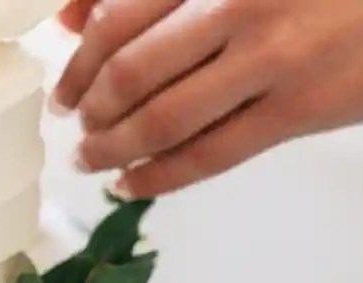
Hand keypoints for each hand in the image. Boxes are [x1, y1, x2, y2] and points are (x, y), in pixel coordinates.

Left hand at [50, 0, 362, 197]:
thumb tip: (75, 15)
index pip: (116, 16)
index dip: (77, 59)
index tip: (63, 84)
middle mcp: (236, 4)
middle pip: (128, 70)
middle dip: (88, 106)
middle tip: (75, 123)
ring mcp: (269, 58)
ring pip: (160, 118)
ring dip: (111, 147)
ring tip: (91, 158)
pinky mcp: (299, 107)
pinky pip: (209, 154)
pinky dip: (158, 177)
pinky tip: (131, 185)